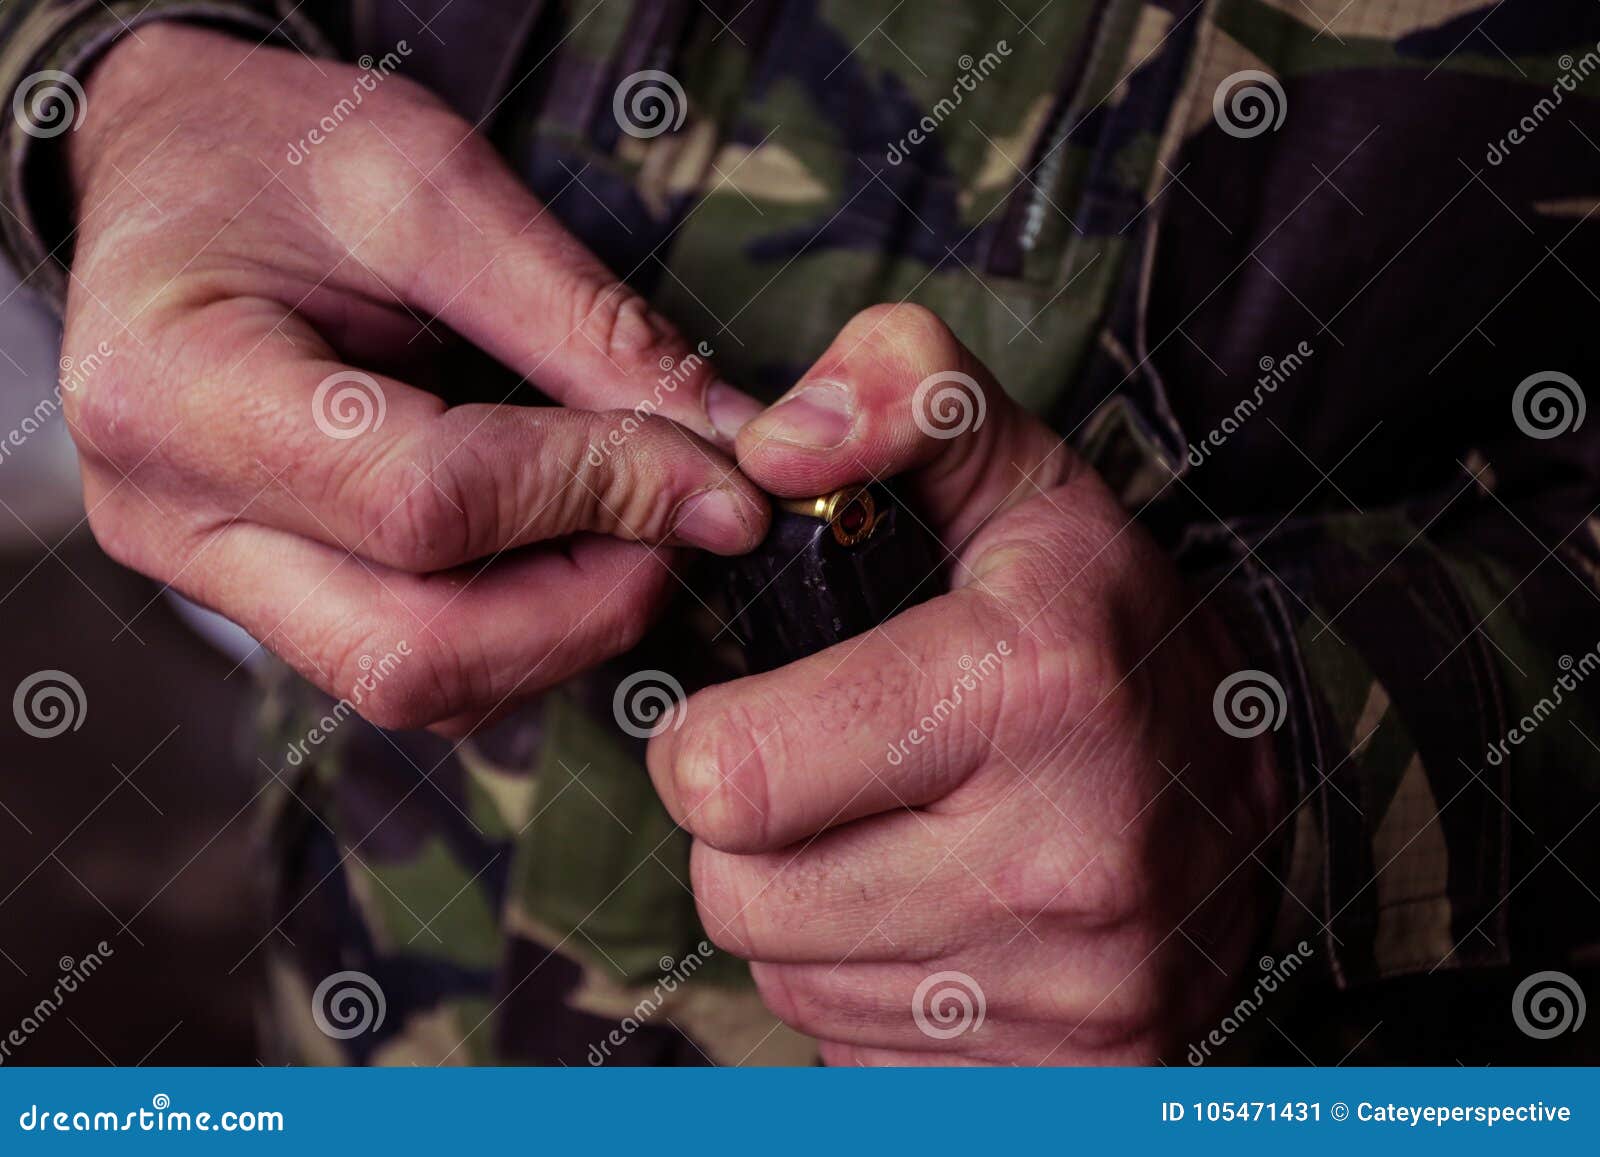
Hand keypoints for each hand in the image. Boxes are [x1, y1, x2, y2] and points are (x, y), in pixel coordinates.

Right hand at [60, 26, 768, 732]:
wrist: (166, 174)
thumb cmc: (272, 150)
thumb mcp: (431, 186)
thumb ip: (582, 321)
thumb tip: (728, 445)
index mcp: (178, 389)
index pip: (425, 504)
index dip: (601, 496)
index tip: (722, 476)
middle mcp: (175, 521)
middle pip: (414, 653)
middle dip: (593, 604)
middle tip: (684, 518)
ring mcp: (212, 578)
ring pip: (419, 685)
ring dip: (567, 627)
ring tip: (628, 517)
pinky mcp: (266, 602)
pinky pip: (412, 670)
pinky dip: (523, 631)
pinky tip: (565, 544)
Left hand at [648, 305, 1282, 1063]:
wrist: (1270, 801)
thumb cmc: (1113, 637)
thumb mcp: (1023, 479)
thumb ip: (900, 397)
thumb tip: (766, 445)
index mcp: (1028, 693)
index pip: (731, 775)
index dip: (708, 740)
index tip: (754, 715)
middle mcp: (1051, 863)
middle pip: (739, 892)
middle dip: (750, 834)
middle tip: (830, 778)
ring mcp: (1061, 996)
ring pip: (787, 978)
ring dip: (809, 911)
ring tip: (897, 840)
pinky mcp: (1059, 1080)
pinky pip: (855, 1050)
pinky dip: (867, 990)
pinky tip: (936, 922)